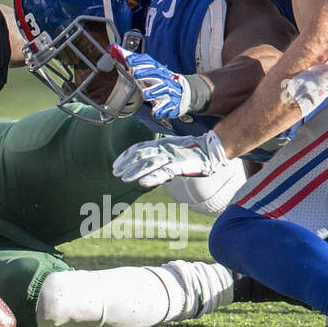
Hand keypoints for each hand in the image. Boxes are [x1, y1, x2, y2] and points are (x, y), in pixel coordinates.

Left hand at [109, 45, 192, 119]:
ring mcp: (168, 90)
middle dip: (146, 72)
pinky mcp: (171, 103)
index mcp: (156, 69)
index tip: (128, 59)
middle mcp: (163, 78)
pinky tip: (155, 112)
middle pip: (156, 73)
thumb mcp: (144, 70)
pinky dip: (161, 109)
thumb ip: (129, 60)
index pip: (149, 61)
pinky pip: (167, 106)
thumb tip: (112, 48)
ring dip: (153, 92)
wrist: (180, 94)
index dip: (139, 60)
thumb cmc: (157, 80)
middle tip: (135, 73)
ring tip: (144, 94)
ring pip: (162, 89)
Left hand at [112, 131, 228, 188]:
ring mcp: (171, 156)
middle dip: (126, 164)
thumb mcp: (172, 150)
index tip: (116, 164)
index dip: (126, 156)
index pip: (138, 148)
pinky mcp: (180, 165)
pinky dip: (152, 177)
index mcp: (160, 143)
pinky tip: (143, 182)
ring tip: (124, 178)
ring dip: (135, 171)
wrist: (212, 149)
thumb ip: (160, 155)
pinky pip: (164, 172)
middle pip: (140, 154)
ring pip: (149, 163)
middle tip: (115, 172)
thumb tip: (148, 166)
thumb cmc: (191, 150)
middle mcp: (163, 148)